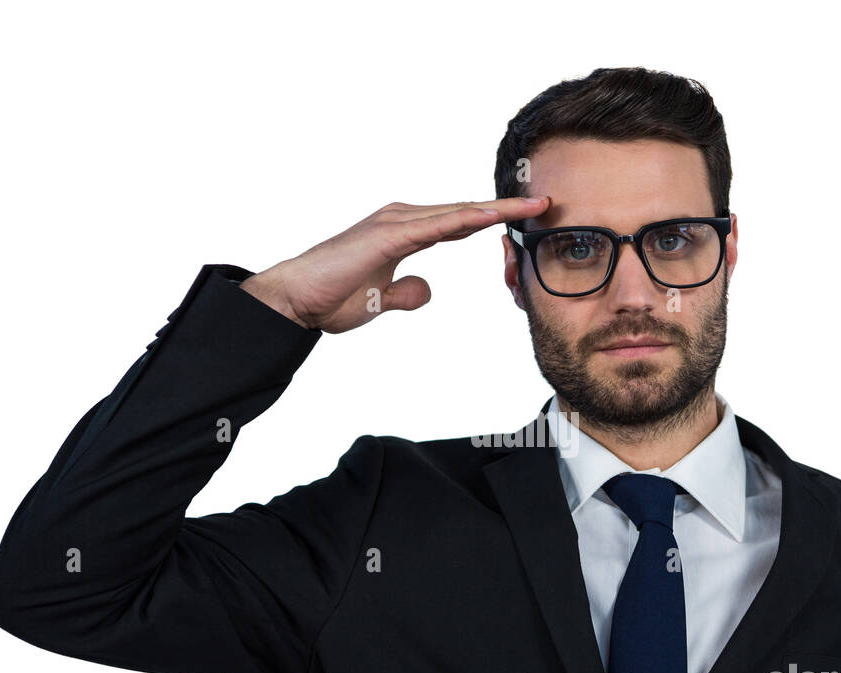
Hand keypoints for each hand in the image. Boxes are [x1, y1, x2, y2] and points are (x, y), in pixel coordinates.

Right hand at [240, 196, 549, 332]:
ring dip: (494, 210)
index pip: (459, 222)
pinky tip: (491, 218)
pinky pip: (435, 226)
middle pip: (464, 211)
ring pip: (455, 213)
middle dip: (505, 210)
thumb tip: (428, 289)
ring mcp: (394, 223)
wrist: (294, 301)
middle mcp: (401, 219)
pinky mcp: (386, 236)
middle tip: (545, 203)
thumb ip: (408, 291)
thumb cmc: (331, 298)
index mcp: (404, 231)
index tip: (528, 219)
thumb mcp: (384, 299)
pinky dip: (464, 220)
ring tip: (531, 207)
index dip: (494, 220)